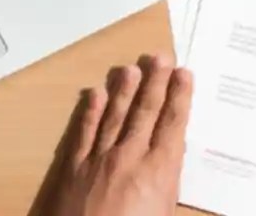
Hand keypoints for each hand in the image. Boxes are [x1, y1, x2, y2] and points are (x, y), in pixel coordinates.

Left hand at [29, 55, 192, 215]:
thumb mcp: (164, 215)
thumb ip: (171, 191)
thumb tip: (176, 173)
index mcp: (159, 173)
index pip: (172, 126)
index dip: (179, 97)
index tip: (184, 74)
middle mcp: (128, 159)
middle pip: (144, 112)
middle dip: (154, 82)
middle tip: (159, 56)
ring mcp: (97, 160)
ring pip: (113, 116)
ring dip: (123, 89)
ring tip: (130, 66)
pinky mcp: (71, 169)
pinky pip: (82, 132)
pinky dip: (89, 112)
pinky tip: (94, 94)